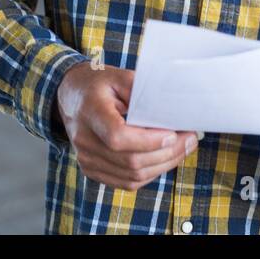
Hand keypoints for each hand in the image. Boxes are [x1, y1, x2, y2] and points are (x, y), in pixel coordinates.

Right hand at [55, 64, 197, 191]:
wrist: (69, 96)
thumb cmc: (96, 84)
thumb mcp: (118, 76)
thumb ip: (142, 90)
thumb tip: (172, 108)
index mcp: (90, 111)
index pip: (118, 136)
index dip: (148, 140)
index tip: (173, 133)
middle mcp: (84, 139)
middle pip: (130, 160)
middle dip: (167, 154)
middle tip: (190, 140)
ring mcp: (86, 159)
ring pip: (131, 175)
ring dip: (163, 165)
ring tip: (183, 149)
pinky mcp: (92, 170)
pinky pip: (126, 182)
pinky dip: (150, 173)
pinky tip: (164, 159)